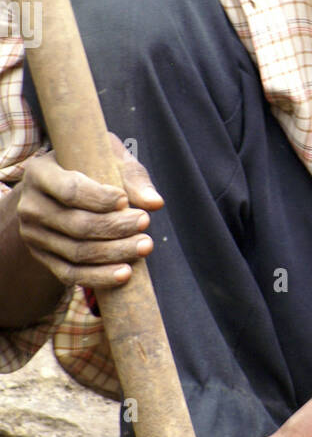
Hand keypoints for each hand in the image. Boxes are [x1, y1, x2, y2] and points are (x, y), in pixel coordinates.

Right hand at [16, 133, 162, 288]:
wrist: (61, 187)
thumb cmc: (91, 165)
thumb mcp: (109, 159)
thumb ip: (132, 177)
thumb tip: (155, 203)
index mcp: (40, 173)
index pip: (69, 191)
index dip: (100, 199)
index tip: (126, 201)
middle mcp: (30, 206)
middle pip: (76, 225)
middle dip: (115, 228)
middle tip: (145, 222)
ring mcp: (33, 235)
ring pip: (76, 252)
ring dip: (114, 253)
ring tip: (145, 246)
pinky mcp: (43, 257)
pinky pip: (70, 274)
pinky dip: (99, 277)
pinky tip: (125, 274)